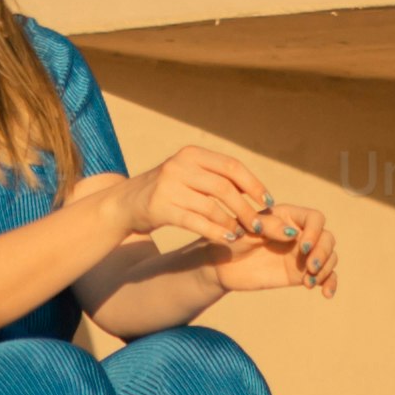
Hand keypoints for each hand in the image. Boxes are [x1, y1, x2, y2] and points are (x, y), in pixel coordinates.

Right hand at [125, 142, 271, 259]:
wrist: (126, 203)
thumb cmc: (167, 190)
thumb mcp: (188, 174)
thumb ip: (215, 177)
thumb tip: (256, 189)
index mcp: (192, 155)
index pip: (231, 166)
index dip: (254, 184)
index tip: (268, 202)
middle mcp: (180, 166)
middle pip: (224, 187)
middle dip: (246, 208)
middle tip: (259, 225)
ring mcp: (169, 186)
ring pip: (212, 206)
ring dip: (232, 223)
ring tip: (243, 234)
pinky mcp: (160, 207)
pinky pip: (196, 222)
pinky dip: (215, 232)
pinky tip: (227, 239)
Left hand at [208, 195, 340, 297]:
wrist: (221, 265)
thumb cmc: (231, 240)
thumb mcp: (246, 230)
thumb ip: (269, 228)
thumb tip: (294, 234)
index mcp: (289, 216)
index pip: (315, 218)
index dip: (315, 232)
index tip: (301, 248)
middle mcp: (300, 233)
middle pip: (327, 238)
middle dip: (323, 253)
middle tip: (309, 267)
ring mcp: (302, 254)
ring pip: (329, 257)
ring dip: (325, 269)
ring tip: (308, 282)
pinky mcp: (300, 274)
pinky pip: (324, 276)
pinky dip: (329, 283)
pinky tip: (326, 294)